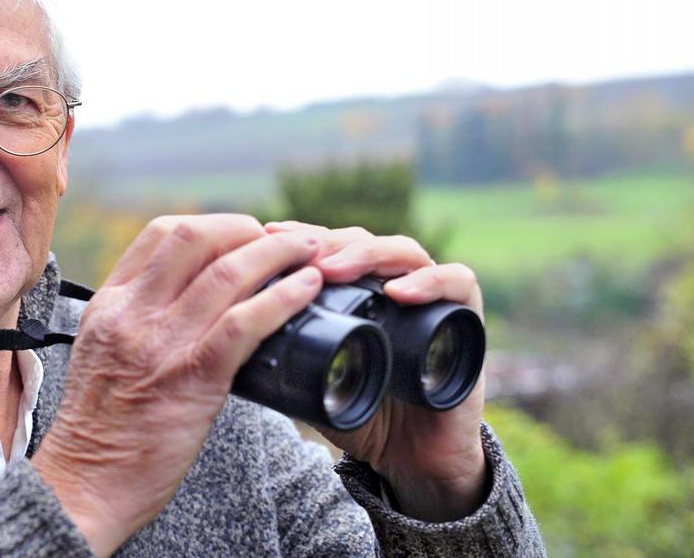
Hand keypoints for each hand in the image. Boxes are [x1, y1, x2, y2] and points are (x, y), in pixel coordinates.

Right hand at [32, 214, 322, 555]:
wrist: (87, 482)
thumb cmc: (102, 427)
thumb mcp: (102, 352)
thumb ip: (136, 319)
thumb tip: (185, 299)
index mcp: (112, 303)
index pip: (161, 234)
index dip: (212, 225)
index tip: (242, 235)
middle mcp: (133, 313)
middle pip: (195, 238)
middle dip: (246, 228)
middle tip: (281, 238)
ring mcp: (161, 343)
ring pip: (227, 273)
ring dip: (278, 254)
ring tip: (309, 252)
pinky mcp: (192, 377)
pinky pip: (244, 323)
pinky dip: (282, 298)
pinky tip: (307, 289)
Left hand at [265, 221, 487, 522]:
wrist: (412, 457)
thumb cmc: (363, 413)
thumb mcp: (312, 381)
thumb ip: (280, 357)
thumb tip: (225, 336)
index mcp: (358, 291)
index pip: (329, 247)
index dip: (300, 237)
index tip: (265, 236)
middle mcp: (394, 284)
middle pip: (362, 241)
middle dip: (326, 241)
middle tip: (296, 251)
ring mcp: (432, 296)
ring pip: (404, 251)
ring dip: (368, 254)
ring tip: (333, 269)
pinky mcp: (467, 318)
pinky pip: (458, 282)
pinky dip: (431, 281)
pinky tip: (399, 291)